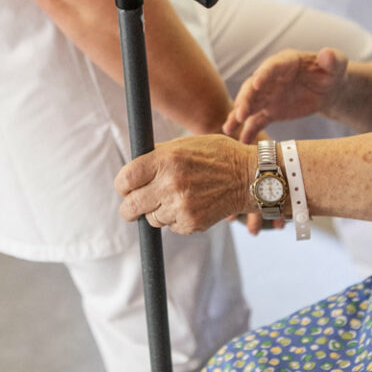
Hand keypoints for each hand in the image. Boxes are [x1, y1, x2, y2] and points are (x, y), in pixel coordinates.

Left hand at [115, 135, 255, 233]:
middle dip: (129, 207)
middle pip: (129, 207)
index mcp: (165, 159)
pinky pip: (170, 226)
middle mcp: (170, 183)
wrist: (249, 177)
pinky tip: (191, 204)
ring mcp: (180, 206)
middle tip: (134, 204)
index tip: (126, 188)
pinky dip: (176, 219)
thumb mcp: (184, 145)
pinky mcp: (191, 223)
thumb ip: (156, 155)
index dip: (122, 186)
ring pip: (150, 218)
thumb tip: (131, 169)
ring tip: (176, 197)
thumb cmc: (216, 156)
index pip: (124, 180)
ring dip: (156, 211)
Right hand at [223, 48, 348, 142]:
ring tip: (229, 128)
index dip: (264, 74)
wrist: (328, 90)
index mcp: (285, 62)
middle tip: (241, 113)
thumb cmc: (332, 72)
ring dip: (239, 115)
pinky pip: (257, 120)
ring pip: (250, 104)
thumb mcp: (337, 64)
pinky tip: (242, 141)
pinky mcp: (270, 111)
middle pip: (253, 87)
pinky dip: (248, 130)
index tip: (257, 83)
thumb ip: (332, 59)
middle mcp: (271, 77)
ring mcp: (268, 95)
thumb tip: (326, 53)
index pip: (271, 66)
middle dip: (245, 99)